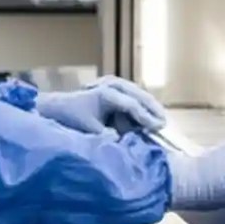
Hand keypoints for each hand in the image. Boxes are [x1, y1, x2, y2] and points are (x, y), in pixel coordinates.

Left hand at [35, 76, 166, 134]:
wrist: (60, 105)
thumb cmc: (73, 118)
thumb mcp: (88, 129)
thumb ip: (105, 135)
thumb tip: (122, 140)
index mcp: (106, 93)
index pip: (131, 105)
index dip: (145, 116)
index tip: (157, 127)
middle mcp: (112, 85)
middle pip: (139, 95)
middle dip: (153, 109)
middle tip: (164, 123)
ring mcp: (114, 83)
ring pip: (138, 93)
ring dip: (149, 106)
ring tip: (160, 120)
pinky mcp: (115, 87)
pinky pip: (133, 95)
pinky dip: (142, 104)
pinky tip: (149, 115)